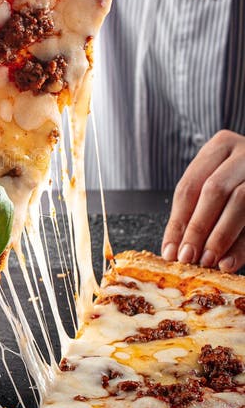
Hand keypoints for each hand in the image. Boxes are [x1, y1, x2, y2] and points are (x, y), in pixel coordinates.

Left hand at [162, 130, 244, 272]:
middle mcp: (244, 153)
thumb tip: (173, 250)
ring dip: (220, 237)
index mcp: (221, 146)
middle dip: (198, 228)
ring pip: (240, 201)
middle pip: (214, 191)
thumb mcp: (214, 182)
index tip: (170, 250)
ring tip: (207, 261)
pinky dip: (241, 245)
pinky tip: (230, 262)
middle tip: (187, 257)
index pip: (190, 186)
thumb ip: (195, 210)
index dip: (178, 221)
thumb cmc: (236, 180)